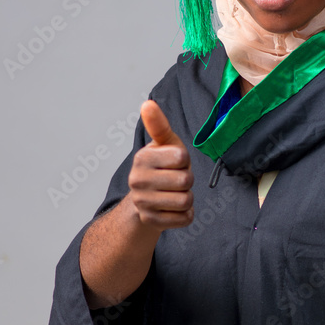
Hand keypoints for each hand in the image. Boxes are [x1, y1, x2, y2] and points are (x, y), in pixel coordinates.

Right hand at [128, 101, 194, 228]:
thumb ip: (159, 124)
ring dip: (187, 197)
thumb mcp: (164, 143)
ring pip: (186, 201)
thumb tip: (148, 103)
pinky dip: (185, 214)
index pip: (182, 158)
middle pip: (185, 181)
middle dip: (187, 180)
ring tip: (175, 192)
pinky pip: (185, 219)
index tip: (174, 162)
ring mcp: (142, 203)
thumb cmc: (162, 165)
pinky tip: (173, 208)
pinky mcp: (151, 221)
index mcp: (142, 158)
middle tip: (176, 179)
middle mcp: (137, 181)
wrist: (146, 198)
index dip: (184, 160)